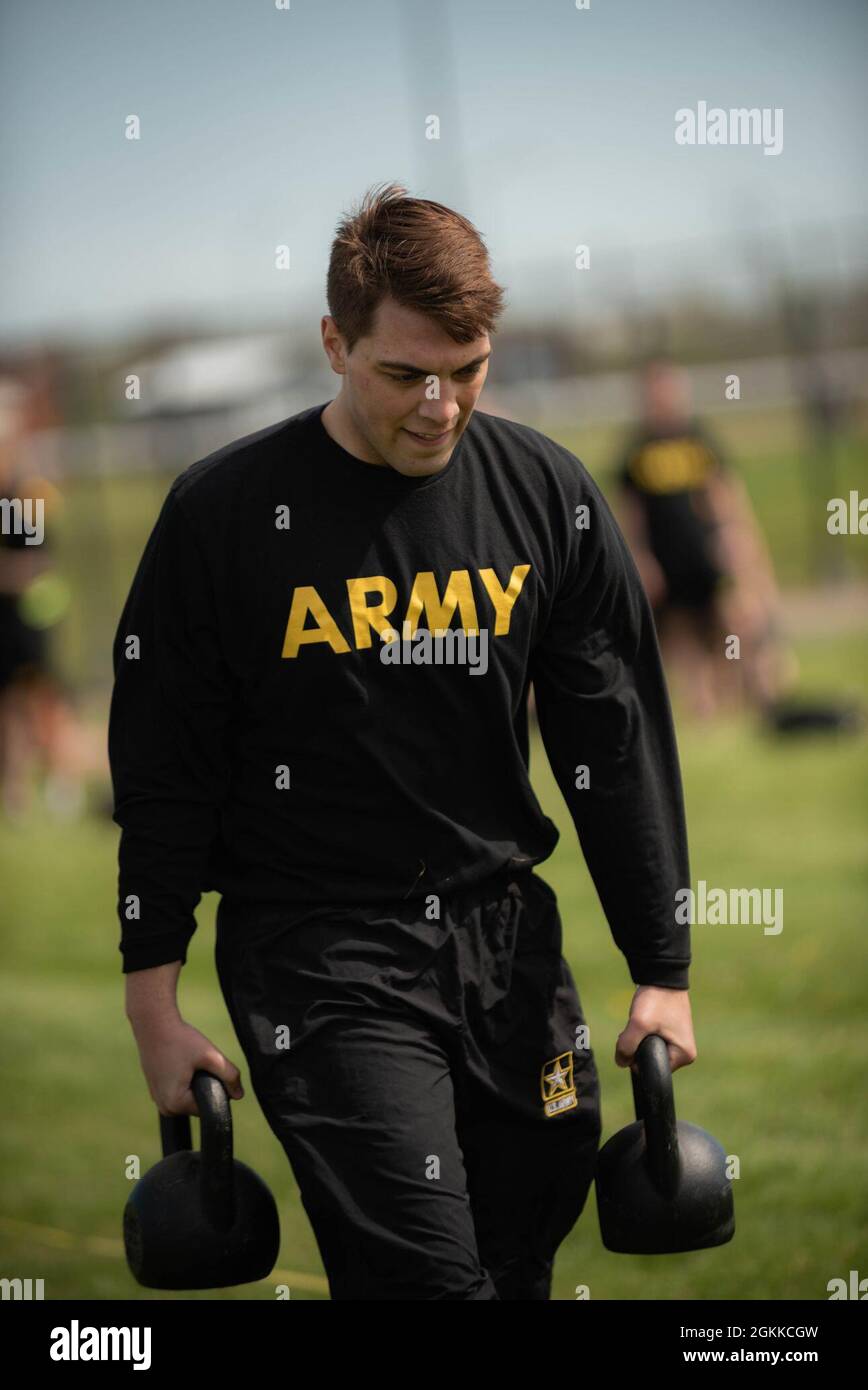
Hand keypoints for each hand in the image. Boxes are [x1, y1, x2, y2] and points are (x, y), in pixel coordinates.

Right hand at [130, 1013, 244, 1116]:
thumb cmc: (180, 1039)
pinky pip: (178, 1090)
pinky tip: (178, 1061)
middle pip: (198, 1102)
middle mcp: (164, 1107)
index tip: (206, 1067)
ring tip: (186, 1061)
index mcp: (175, 1104)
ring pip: (189, 1096)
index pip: (208, 1106)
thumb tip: (239, 1095)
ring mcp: (157, 1099)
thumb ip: (229, 1075)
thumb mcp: (210, 1056)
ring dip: (193, 1081)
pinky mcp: (155, 1089)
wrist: (153, 1023)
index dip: (216, 1087)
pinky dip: (183, 1078)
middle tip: (196, 1062)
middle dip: (203, 1084)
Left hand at [615, 985, 696, 1074]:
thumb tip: (621, 1063)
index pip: (652, 1070)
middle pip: (650, 1060)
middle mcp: (685, 1052)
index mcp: (684, 1056)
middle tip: (638, 1026)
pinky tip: (644, 1018)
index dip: (637, 1057)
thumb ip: (627, 1046)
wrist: (662, 975)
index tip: (636, 1036)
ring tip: (642, 1020)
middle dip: (638, 1047)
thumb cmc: (656, 999)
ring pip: (648, 1050)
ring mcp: (678, 1042)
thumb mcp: (639, 1024)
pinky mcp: (671, 1033)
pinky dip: (642, 1032)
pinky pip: (651, 1040)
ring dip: (638, 1038)